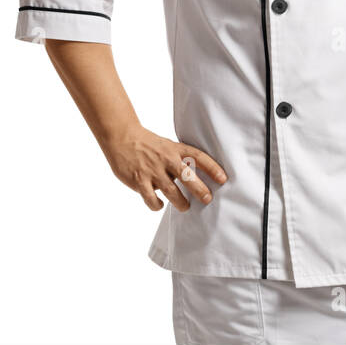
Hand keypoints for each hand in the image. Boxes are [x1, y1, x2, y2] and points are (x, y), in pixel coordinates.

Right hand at [102, 124, 226, 211]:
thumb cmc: (148, 144)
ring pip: (172, 192)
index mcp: (175, 149)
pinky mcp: (139, 181)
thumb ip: (180, 159)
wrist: (122, 137)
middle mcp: (166, 160)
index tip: (223, 179)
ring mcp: (152, 171)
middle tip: (207, 199)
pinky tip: (159, 205)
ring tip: (185, 207)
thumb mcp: (168, 146)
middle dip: (200, 190)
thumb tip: (196, 177)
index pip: (199, 158)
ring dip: (181, 202)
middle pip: (188, 177)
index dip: (213, 168)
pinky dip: (157, 205)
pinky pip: (151, 199)